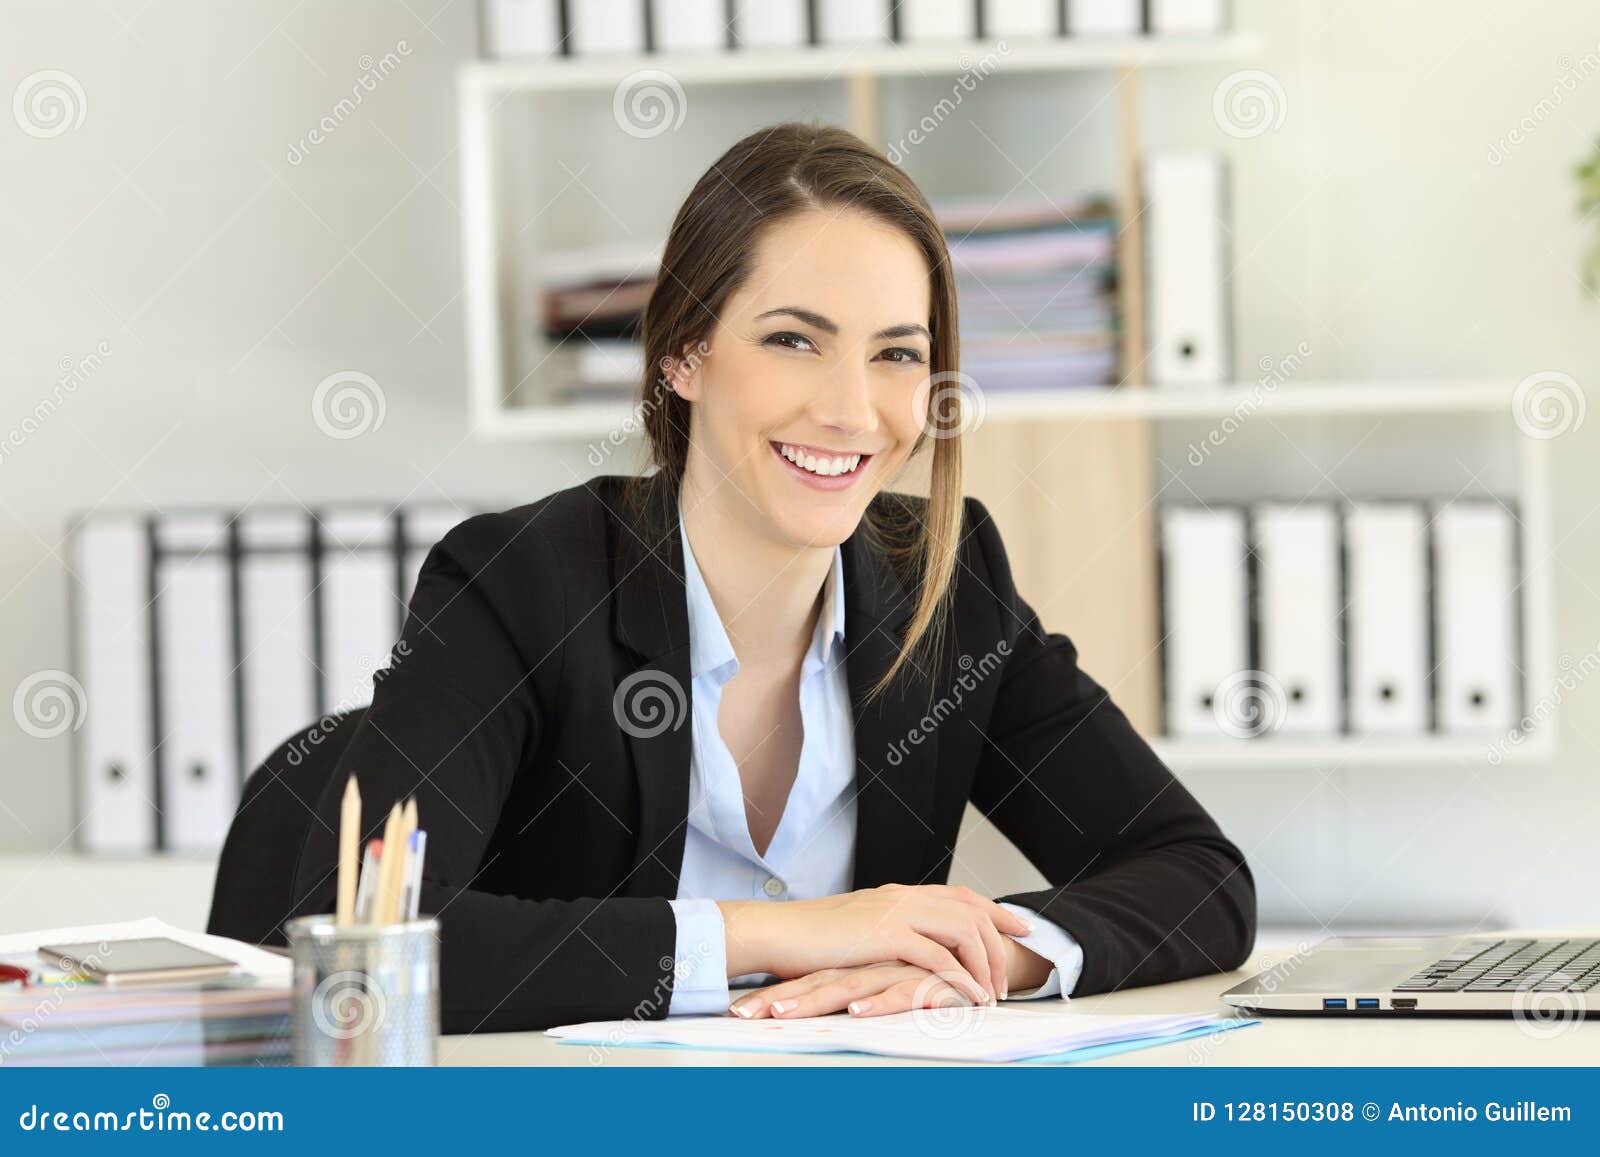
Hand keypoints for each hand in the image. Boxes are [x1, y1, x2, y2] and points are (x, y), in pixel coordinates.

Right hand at [717, 884, 1035, 1004]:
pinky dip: (961, 978)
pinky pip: (939, 957)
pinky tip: (970, 998)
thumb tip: (907, 954)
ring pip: (963, 930)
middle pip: (971, 910)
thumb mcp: (855, 932)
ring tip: (991, 994)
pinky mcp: (886, 935)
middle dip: (1000, 942)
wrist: (775, 932)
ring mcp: (895, 912)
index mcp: (897, 894)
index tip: (1020, 926)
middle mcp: (902, 896)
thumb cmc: (806, 940)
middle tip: (1011, 976)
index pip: (960, 895)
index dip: (994, 910)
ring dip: (984, 963)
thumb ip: (884, 935)